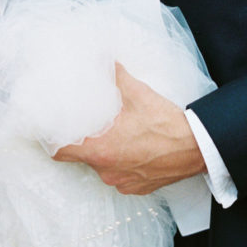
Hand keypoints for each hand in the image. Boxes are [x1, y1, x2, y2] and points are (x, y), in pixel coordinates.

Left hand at [54, 64, 205, 194]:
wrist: (196, 148)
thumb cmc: (164, 123)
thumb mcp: (137, 92)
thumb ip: (115, 75)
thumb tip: (103, 58)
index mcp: (100, 149)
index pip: (61, 152)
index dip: (52, 141)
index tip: (51, 130)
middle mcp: (106, 170)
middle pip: (82, 157)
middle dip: (84, 142)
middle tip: (87, 125)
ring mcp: (121, 181)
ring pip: (102, 166)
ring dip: (104, 152)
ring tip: (114, 134)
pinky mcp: (136, 188)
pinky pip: (120, 175)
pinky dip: (121, 163)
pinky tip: (131, 148)